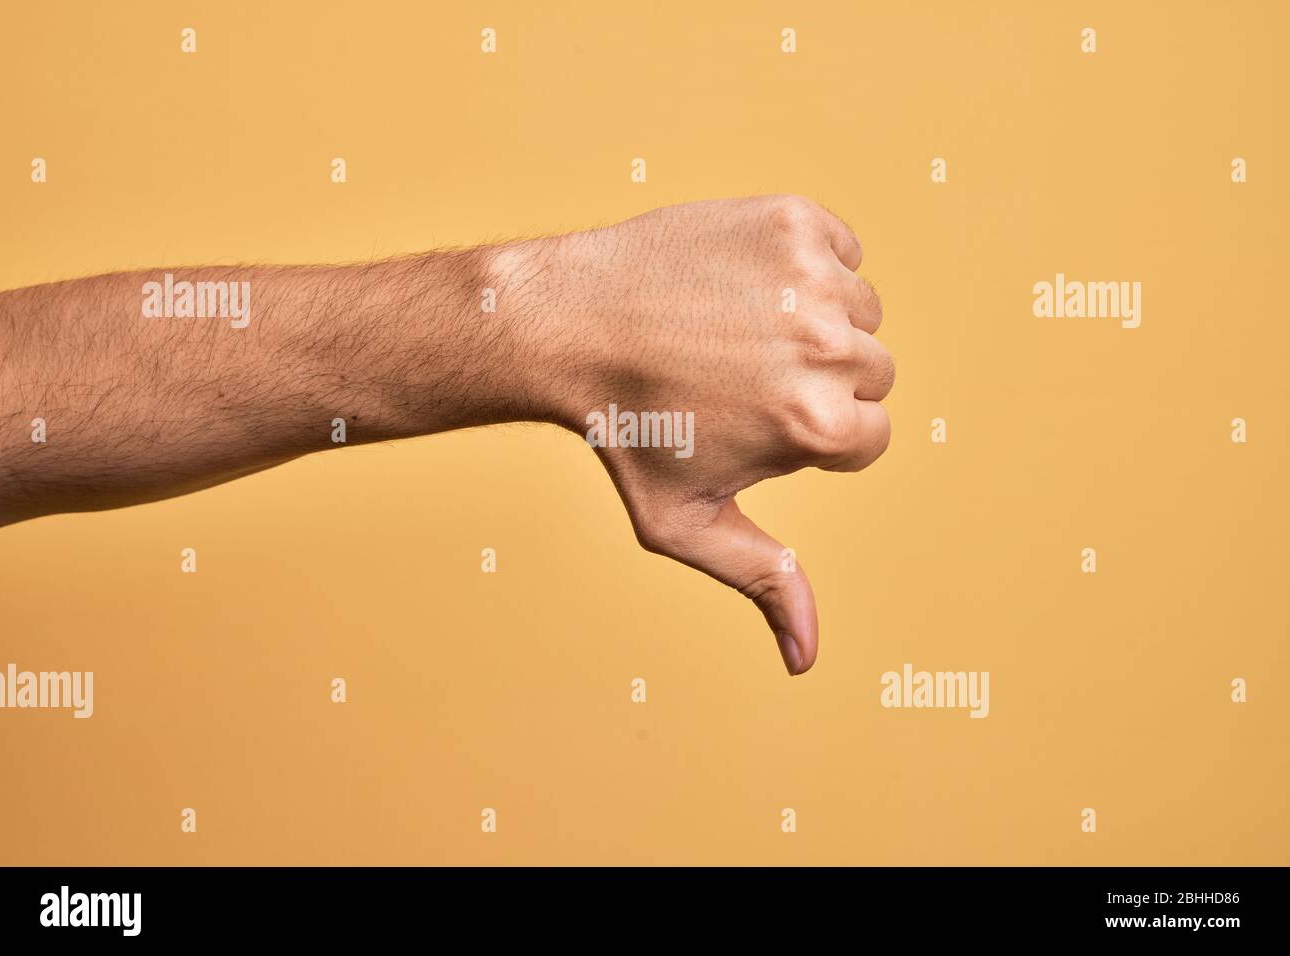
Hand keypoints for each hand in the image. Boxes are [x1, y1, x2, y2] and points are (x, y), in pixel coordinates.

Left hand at [539, 196, 893, 674]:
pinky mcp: (793, 217)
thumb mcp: (685, 523)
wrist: (567, 324)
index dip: (811, 436)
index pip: (869, 436)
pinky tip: (742, 286)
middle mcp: (828, 345)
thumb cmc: (623, 431)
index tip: (750, 420)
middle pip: (873, 372)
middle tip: (737, 376)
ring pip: (863, 309)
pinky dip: (809, 265)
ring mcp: (812, 275)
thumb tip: (806, 660)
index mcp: (819, 425)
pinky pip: (842, 249)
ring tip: (737, 331)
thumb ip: (761, 581)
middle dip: (820, 380)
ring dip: (816, 322)